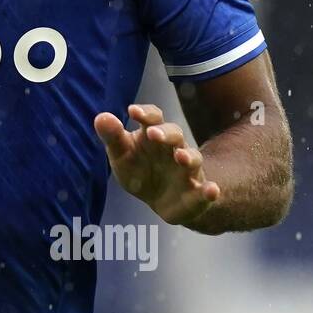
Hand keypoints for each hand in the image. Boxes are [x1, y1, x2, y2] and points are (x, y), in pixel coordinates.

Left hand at [93, 103, 219, 226]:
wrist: (160, 200)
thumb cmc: (140, 170)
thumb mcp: (121, 156)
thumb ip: (112, 137)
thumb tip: (101, 117)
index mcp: (153, 136)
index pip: (153, 117)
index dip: (146, 113)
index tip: (133, 111)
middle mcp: (174, 149)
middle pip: (175, 134)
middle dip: (166, 133)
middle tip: (153, 133)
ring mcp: (188, 170)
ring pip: (193, 159)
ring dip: (189, 157)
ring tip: (181, 157)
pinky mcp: (197, 193)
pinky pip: (205, 191)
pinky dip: (209, 191)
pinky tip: (211, 190)